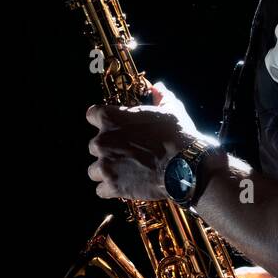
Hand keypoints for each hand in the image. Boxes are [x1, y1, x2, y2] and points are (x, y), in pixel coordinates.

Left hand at [86, 79, 199, 201]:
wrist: (185, 165)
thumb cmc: (177, 135)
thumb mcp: (171, 108)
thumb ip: (161, 96)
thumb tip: (157, 86)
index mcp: (111, 118)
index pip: (92, 114)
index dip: (101, 121)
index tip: (112, 127)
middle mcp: (102, 141)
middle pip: (93, 146)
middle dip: (108, 150)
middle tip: (127, 154)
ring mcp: (105, 165)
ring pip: (94, 170)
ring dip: (107, 172)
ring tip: (126, 173)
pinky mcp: (112, 186)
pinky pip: (101, 191)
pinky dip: (112, 190)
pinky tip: (127, 187)